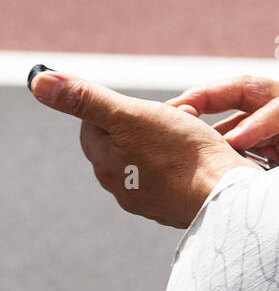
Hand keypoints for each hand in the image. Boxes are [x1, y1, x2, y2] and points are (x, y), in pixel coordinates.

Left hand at [30, 70, 259, 227]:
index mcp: (106, 164)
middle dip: (143, 123)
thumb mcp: (131, 115)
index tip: (142, 105)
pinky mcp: (176, 207)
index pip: (91, 127)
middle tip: (172, 116)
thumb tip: (40, 84)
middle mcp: (122, 187)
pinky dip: (182, 161)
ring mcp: (150, 200)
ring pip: (148, 159)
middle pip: (121, 143)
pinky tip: (201, 155)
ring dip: (164, 141)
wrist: (227, 196)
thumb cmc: (182, 154)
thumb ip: (86, 99)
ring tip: (190, 133)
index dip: (114, 108)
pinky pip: (172, 176)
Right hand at [166, 74, 278, 168]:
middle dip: (211, 97)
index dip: (257, 125)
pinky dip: (224, 146)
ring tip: (171, 133)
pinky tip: (198, 157)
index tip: (231, 144)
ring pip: (242, 113)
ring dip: (209, 123)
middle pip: (251, 90)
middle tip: (175, 110)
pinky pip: (250, 140)